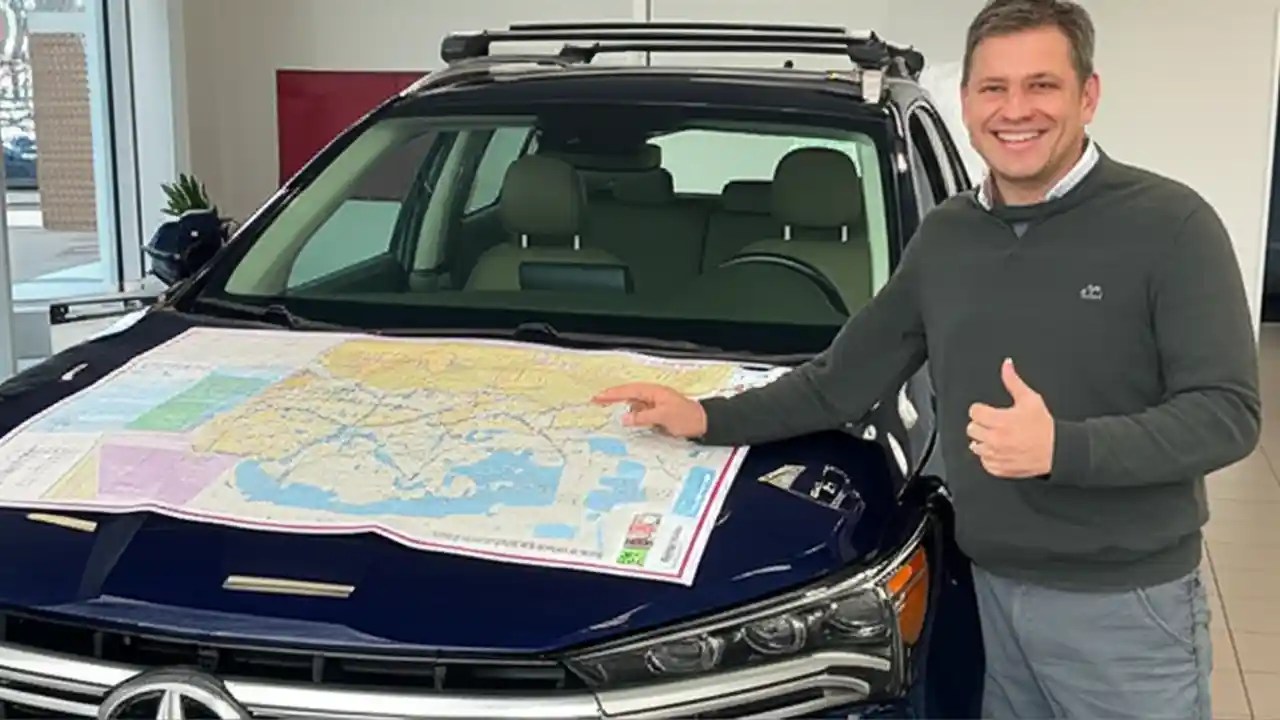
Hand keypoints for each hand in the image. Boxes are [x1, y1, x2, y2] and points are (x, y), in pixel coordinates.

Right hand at [591, 383, 707, 438]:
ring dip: (620, 407)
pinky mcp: (655, 414)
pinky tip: (624, 421)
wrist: (702, 423)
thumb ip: (642, 417)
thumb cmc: (686, 417)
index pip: (628, 391)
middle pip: (627, 395)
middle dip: (612, 397)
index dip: (612, 394)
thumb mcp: (663, 416)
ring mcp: (653, 404)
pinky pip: (639, 413)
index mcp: (653, 392)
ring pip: (632, 405)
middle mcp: (651, 396)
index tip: (598, 397)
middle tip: (595, 401)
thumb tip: (624, 418)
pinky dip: (631, 416)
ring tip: (604, 409)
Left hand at [967, 358, 1054, 478]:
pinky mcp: (999, 468)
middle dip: (981, 424)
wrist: (1057, 450)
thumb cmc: (1043, 426)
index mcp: (1000, 421)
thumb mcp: (1030, 399)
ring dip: (983, 440)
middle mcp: (995, 439)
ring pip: (975, 445)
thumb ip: (1013, 381)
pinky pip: (983, 461)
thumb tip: (1006, 365)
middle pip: (971, 428)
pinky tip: (1000, 450)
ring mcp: (996, 456)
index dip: (981, 409)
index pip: (974, 412)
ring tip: (998, 437)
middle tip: (994, 424)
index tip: (988, 412)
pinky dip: (989, 456)